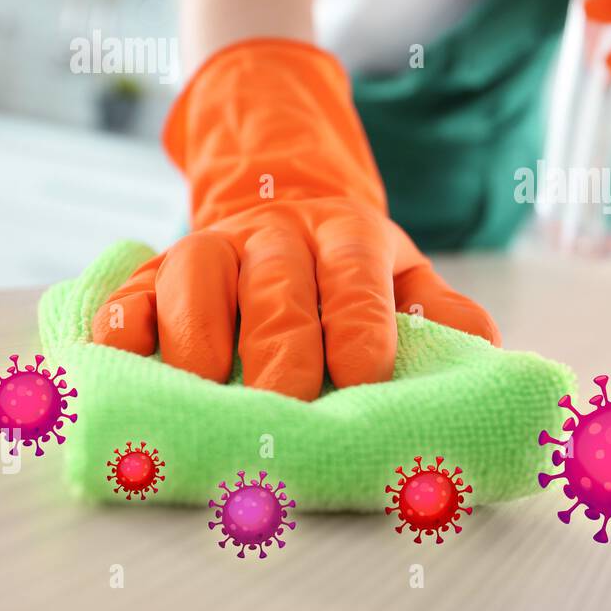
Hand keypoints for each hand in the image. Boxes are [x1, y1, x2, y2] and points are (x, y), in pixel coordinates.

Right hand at [91, 40, 499, 399]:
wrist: (278, 206)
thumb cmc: (348, 270)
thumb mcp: (407, 278)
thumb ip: (444, 312)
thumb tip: (486, 350)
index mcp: (347, 236)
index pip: (355, 272)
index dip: (358, 322)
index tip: (363, 376)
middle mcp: (276, 235)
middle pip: (277, 282)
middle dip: (281, 345)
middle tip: (285, 404)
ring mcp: (210, 250)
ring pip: (196, 277)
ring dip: (199, 335)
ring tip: (203, 390)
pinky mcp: (152, 274)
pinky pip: (129, 295)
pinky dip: (124, 329)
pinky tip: (130, 365)